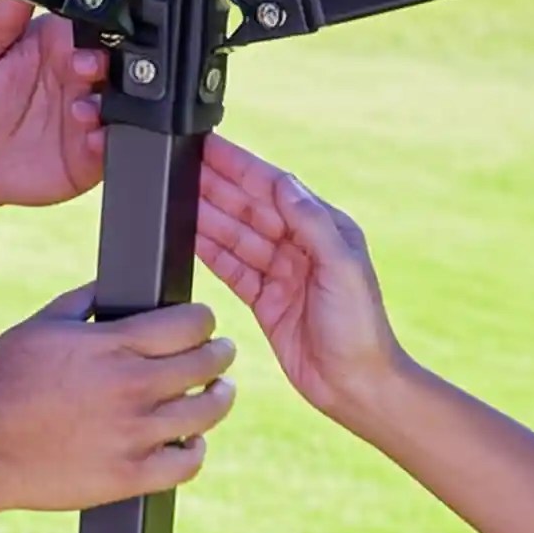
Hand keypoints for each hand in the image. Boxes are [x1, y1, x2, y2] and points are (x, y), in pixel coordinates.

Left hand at [0, 0, 107, 207]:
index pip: (90, 24)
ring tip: (81, 113)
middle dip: (106, 65)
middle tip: (83, 72)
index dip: (91, 27)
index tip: (75, 42)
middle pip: (116, 61)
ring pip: (124, 101)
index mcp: (60, 43)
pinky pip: (117, 142)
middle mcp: (82, 76)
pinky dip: (110, 141)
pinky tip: (89, 141)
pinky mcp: (94, 151)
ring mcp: (93, 113)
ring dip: (112, 104)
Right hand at [0, 284, 236, 511]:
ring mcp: (133, 436)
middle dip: (220, 352)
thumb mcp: (39, 325)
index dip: (203, 318)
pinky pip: (187, 464)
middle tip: (220, 352)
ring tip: (218, 391)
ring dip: (220, 396)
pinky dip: (196, 449)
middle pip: (207, 363)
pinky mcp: (128, 477)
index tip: (201, 321)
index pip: (190, 323)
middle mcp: (131, 388)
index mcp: (112, 346)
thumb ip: (83, 301)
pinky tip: (190, 440)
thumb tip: (111, 286)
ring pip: (207, 412)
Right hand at [196, 136, 408, 418]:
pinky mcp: (265, 300)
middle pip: (248, 207)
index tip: (210, 145)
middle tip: (177, 163)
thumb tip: (284, 182)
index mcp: (324, 229)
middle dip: (214, 185)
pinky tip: (186, 235)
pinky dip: (209, 250)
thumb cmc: (360, 328)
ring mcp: (280, 273)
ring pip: (235, 235)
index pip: (274, 187)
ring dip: (205, 215)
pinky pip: (231, 267)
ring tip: (172, 196)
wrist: (356, 386)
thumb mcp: (343, 267)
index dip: (240, 166)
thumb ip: (312, 222)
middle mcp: (301, 246)